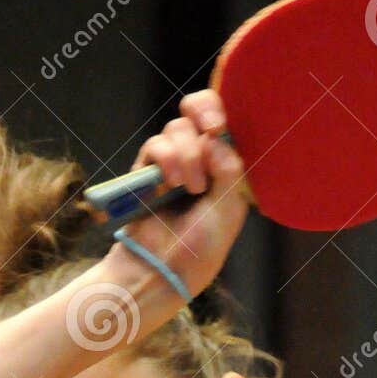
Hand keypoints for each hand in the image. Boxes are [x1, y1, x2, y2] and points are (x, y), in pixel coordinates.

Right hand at [103, 90, 247, 312]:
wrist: (164, 267)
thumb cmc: (201, 246)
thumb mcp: (229, 208)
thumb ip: (228, 168)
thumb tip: (211, 137)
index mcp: (225, 168)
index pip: (225, 122)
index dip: (220, 112)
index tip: (218, 127)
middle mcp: (200, 160)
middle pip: (199, 110)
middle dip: (203, 110)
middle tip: (210, 129)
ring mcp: (173, 163)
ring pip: (178, 128)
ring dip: (187, 155)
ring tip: (190, 188)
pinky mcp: (147, 170)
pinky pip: (156, 144)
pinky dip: (166, 159)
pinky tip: (171, 185)